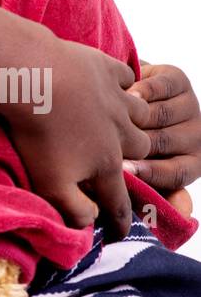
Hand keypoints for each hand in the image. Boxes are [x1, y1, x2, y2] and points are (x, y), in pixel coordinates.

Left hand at [6, 36, 151, 239]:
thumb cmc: (40, 136)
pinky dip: (124, 84)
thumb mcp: (50, 185)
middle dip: (135, 158)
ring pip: (140, 113)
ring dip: (134, 121)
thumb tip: (91, 222)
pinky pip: (126, 79)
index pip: (119, 199)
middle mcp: (121, 131)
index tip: (119, 234)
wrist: (36, 79)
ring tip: (119, 126)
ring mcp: (116, 98)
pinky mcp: (105, 69)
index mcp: (107, 163)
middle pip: (141, 149)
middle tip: (120, 163)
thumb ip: (74, 209)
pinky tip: (115, 87)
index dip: (119, 220)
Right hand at [123, 62, 199, 217]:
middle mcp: (196, 136)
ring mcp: (188, 107)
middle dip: (133, 144)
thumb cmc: (121, 147)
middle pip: (164, 142)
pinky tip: (123, 95)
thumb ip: (149, 195)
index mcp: (190, 163)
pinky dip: (141, 91)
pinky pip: (161, 87)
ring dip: (134, 117)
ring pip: (160, 115)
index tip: (123, 170)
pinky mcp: (177, 80)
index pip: (175, 173)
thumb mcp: (134, 173)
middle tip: (105, 143)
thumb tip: (179, 216)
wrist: (116, 105)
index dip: (149, 172)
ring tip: (108, 118)